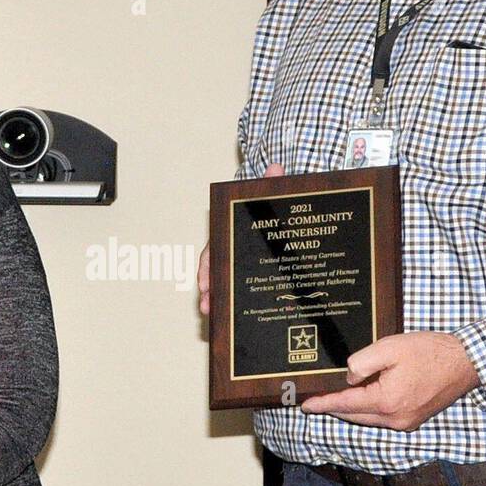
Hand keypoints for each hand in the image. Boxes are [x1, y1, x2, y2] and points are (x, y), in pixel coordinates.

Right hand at [200, 163, 284, 315]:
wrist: (282, 212)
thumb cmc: (273, 206)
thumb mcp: (274, 196)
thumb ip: (273, 184)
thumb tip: (276, 167)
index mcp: (232, 232)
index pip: (214, 250)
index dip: (208, 266)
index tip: (204, 280)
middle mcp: (232, 250)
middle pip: (215, 271)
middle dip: (208, 289)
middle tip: (205, 305)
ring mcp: (241, 264)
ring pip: (224, 283)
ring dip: (216, 299)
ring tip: (210, 314)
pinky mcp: (255, 276)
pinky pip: (241, 291)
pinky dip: (235, 304)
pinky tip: (234, 318)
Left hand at [300, 331, 479, 431]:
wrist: (466, 362)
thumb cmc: (431, 352)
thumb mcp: (389, 348)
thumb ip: (362, 363)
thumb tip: (350, 378)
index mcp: (386, 402)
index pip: (345, 404)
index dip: (323, 403)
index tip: (305, 405)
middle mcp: (395, 419)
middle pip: (354, 415)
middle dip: (335, 407)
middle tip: (316, 399)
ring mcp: (406, 423)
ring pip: (368, 418)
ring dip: (352, 408)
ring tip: (335, 396)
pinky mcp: (413, 420)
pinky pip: (382, 417)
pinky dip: (369, 409)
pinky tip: (363, 396)